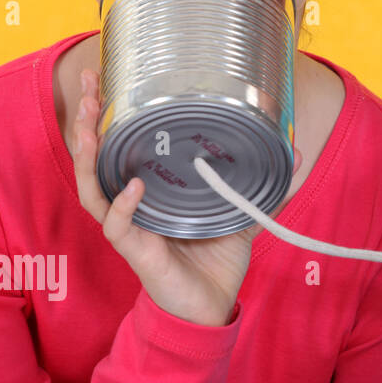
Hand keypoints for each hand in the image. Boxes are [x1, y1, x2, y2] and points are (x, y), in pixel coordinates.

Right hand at [71, 68, 302, 327]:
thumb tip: (295, 151)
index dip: (106, 114)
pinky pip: (119, 227)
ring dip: (89, 157)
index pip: (117, 145)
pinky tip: (133, 184)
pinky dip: (125, 206)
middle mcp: (131, 204)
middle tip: (86, 84)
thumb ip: (261, 183)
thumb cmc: (215, 258)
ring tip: (89, 127)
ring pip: (93, 188)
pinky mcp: (137, 252)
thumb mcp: (239, 211)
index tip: (104, 77)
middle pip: (94, 158)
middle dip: (86, 121)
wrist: (211, 306)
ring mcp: (129, 227)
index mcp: (148, 189)